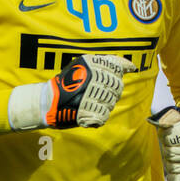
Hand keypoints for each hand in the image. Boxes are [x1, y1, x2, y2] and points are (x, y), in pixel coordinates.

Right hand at [8, 53, 136, 130]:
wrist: (47, 102)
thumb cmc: (65, 85)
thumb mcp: (81, 66)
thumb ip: (103, 64)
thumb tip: (128, 66)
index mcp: (91, 66)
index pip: (116, 65)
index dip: (124, 67)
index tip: (132, 69)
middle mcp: (94, 79)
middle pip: (117, 86)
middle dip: (111, 91)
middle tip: (98, 94)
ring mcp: (92, 95)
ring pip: (111, 102)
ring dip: (103, 104)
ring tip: (89, 103)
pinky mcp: (89, 112)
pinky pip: (104, 115)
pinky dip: (97, 116)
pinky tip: (88, 113)